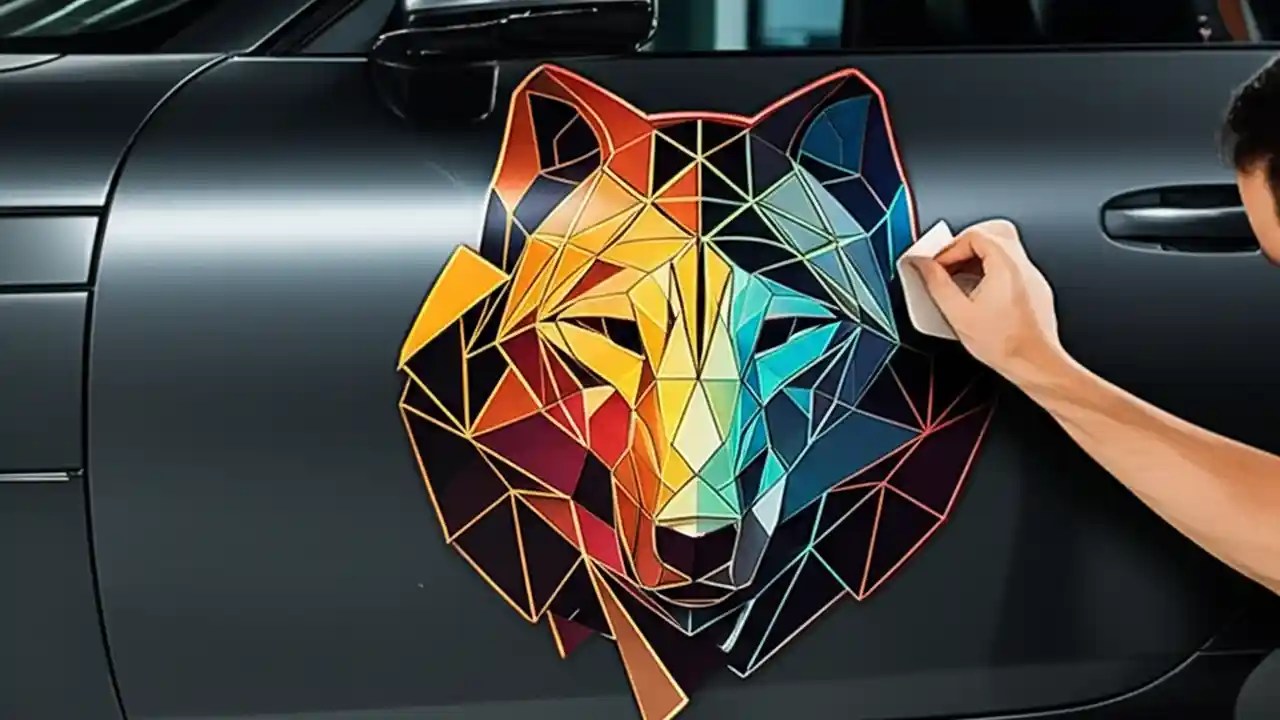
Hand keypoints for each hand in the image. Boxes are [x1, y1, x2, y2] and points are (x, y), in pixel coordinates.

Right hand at [907, 219, 1070, 386]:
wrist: (1034, 363)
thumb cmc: (1004, 344)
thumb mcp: (958, 314)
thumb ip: (935, 283)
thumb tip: (921, 264)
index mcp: (1005, 265)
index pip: (974, 236)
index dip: (949, 248)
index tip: (936, 265)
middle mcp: (1022, 265)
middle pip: (993, 232)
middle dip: (965, 244)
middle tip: (949, 262)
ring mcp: (1031, 275)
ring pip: (1003, 248)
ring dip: (978, 257)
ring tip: (960, 279)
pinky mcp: (1034, 288)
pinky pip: (1011, 266)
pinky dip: (991, 270)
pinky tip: (978, 293)